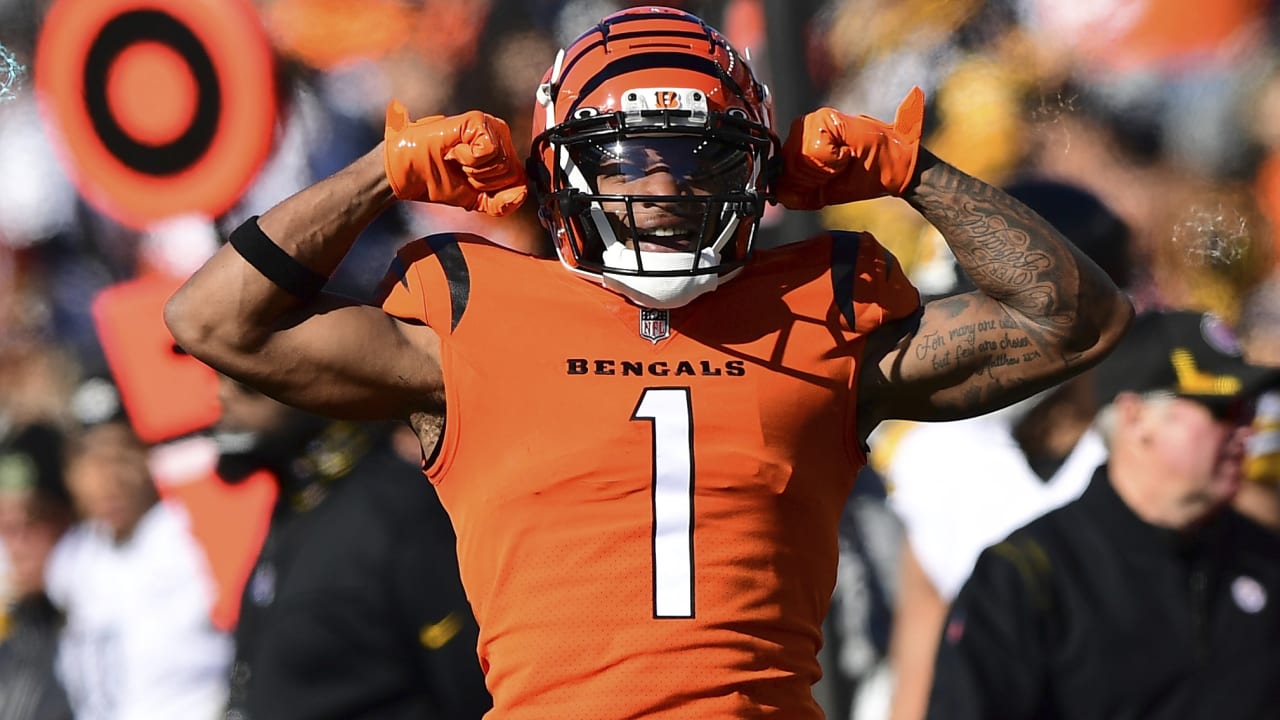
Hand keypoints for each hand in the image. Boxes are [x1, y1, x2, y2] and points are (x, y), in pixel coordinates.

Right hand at [383, 101, 527, 215]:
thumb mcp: (477, 200)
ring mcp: (489, 126)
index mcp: (503, 152)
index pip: (518, 180)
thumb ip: (502, 203)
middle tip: (461, 169)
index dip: (492, 189)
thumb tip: (523, 193)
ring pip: (502, 162)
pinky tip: (455, 150)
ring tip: (456, 159)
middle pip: (512, 172)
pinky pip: (489, 150)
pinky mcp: (477, 120)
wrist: (410, 174)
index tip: (468, 180)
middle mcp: (499, 136)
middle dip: (483, 180)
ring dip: (474, 169)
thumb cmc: (439, 181)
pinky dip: (469, 158)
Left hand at [776, 87, 924, 209]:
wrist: (893, 168)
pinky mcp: (827, 118)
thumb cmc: (863, 176)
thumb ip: (798, 193)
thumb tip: (777, 195)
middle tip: (837, 170)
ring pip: (799, 157)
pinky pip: (815, 150)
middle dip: (812, 177)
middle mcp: (803, 129)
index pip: (780, 171)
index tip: (826, 179)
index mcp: (799, 145)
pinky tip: (846, 153)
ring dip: (824, 168)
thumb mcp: (823, 191)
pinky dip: (833, 160)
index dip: (801, 183)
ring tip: (842, 161)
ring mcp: (814, 120)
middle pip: (787, 165)